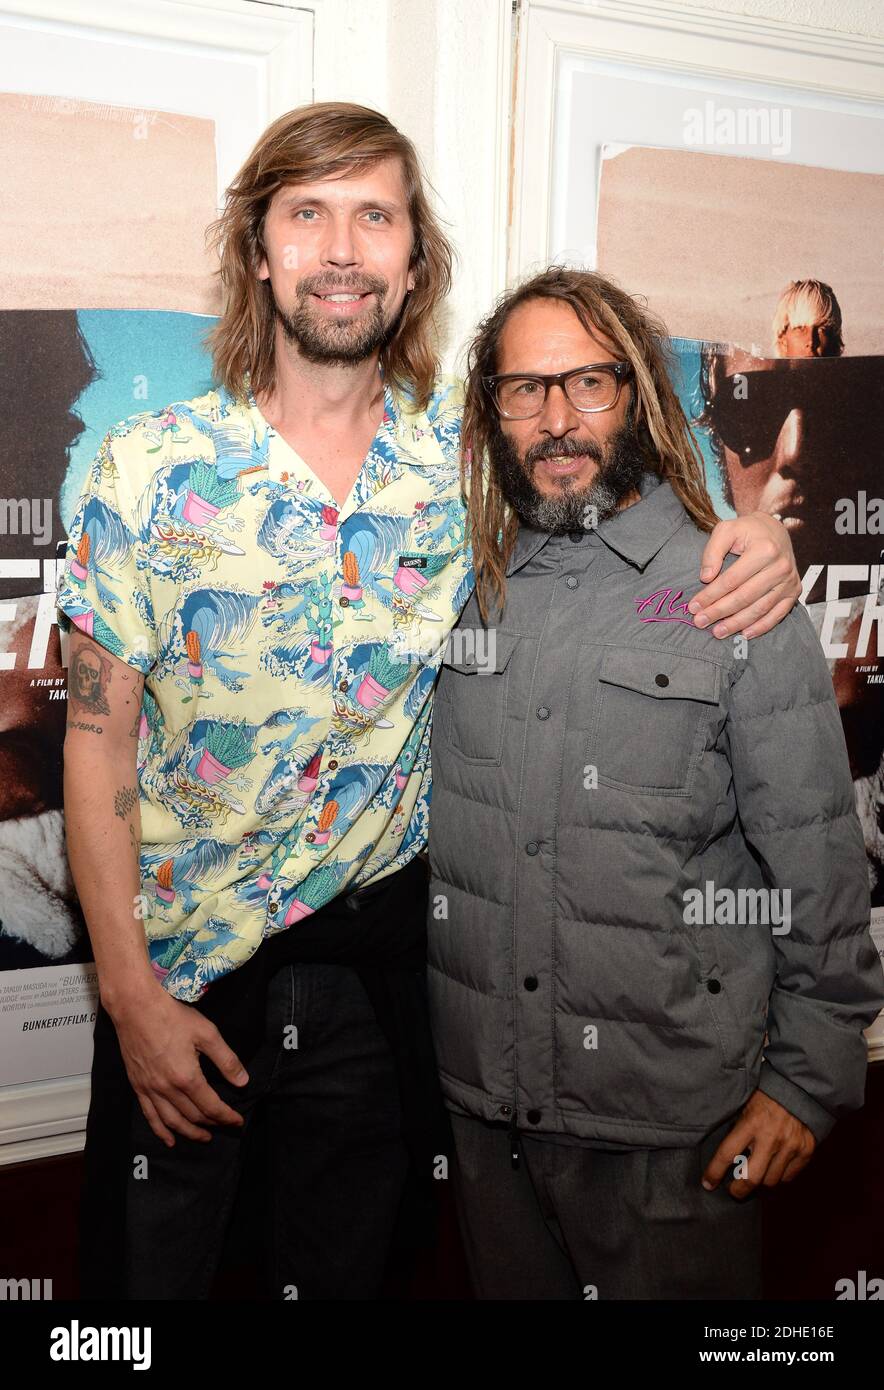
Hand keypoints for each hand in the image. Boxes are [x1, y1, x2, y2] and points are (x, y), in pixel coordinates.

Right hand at [109, 986, 248, 1146]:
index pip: (211, 1106)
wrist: (136, 1008)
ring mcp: (150, 1089)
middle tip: (224, 1125)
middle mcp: (167, 1089)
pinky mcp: (138, 1086)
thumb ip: (226, 1060)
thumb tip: (243, 1082)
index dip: (226, 1116)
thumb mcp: (207, 1033)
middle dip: (212, 1124)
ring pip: (172, 1121)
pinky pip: (150, 1115)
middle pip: (193, 1116)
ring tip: (203, 1137)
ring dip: (189, 1133)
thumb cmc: (172, 1016)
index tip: (237, 1121)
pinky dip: (160, 1131)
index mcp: (187, 1077)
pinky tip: (169, 1139)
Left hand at [688, 511, 799, 638]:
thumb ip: (712, 551)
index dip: (711, 595)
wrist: (774, 530)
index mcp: (764, 549)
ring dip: (737, 623)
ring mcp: (789, 580)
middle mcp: (780, 566)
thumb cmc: (747, 530)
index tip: (693, 607)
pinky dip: (761, 627)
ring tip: (718, 632)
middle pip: (745, 596)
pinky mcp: (794, 591)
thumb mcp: (726, 530)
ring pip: (760, 609)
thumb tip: (706, 577)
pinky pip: (778, 614)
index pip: (731, 580)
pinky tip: (744, 634)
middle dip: (719, 612)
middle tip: (700, 622)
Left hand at [701, 1090, 815, 1198]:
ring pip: (771, 1181)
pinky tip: (771, 1169)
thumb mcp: (745, 1102)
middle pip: (751, 1178)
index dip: (714, 1172)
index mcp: (751, 1122)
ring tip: (754, 1177)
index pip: (727, 1154)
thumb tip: (720, 1152)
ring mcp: (791, 1146)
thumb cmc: (767, 1094)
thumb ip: (735, 1126)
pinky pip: (788, 1177)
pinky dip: (778, 1177)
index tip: (707, 1183)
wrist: (802, 1088)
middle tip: (732, 1191)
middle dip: (738, 1190)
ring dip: (760, 1183)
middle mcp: (771, 1138)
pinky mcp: (806, 1152)